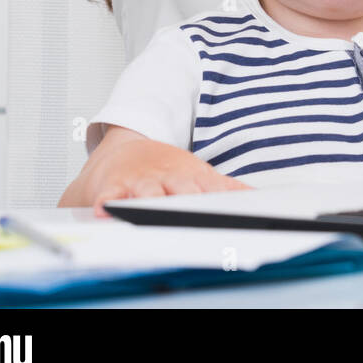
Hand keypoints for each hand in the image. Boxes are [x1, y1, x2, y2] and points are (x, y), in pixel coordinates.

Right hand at [58, 127, 250, 216]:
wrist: (126, 149)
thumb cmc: (166, 169)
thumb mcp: (199, 174)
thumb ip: (225, 187)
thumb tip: (256, 196)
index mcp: (192, 176)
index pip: (210, 189)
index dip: (220, 200)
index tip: (232, 213)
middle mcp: (168, 178)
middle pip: (181, 188)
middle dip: (188, 199)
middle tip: (194, 213)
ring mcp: (142, 181)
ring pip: (147, 192)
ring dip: (150, 200)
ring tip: (152, 209)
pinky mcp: (115, 187)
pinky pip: (110, 195)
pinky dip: (108, 202)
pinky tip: (106, 209)